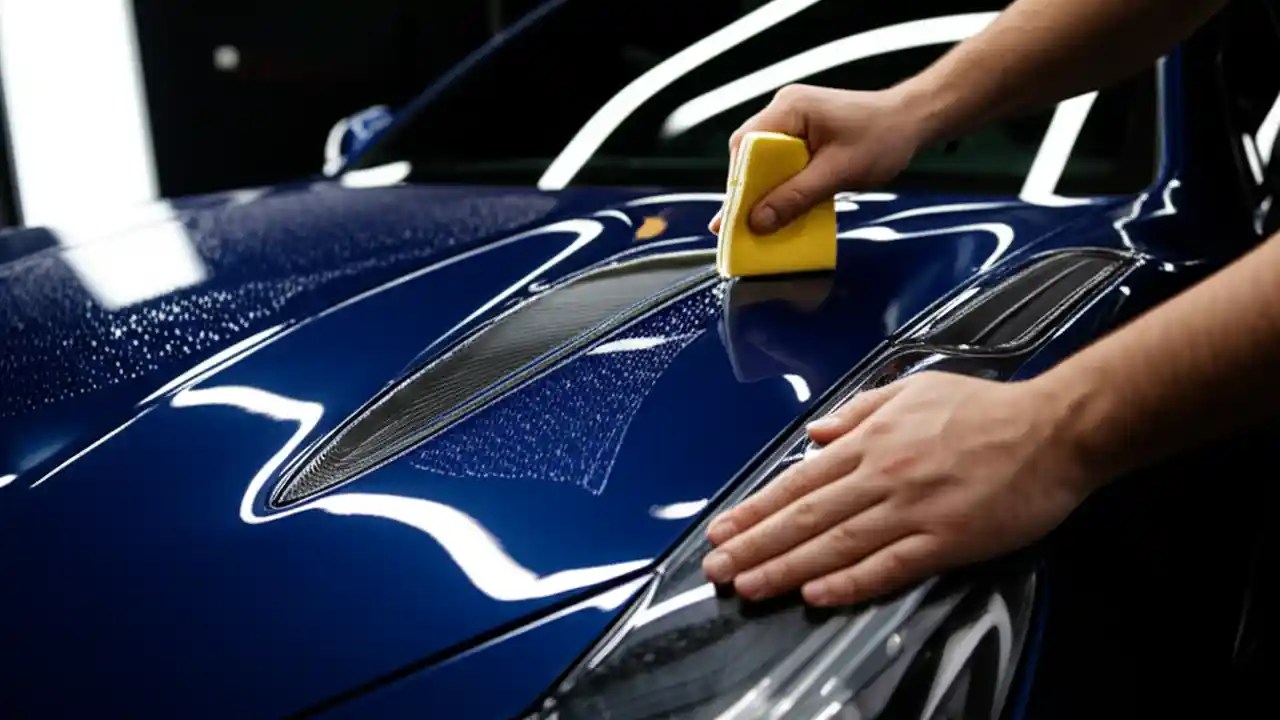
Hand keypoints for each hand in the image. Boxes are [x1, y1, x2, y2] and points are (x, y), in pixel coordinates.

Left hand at [701, 371, 1096, 606]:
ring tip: (751, 587)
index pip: (799, 482)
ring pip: (837, 544)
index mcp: (872, 441)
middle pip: (806, 517)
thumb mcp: (914, 389)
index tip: (723, 531)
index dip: (757, 510)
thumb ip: (860, 410)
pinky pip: (890, 566)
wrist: (1053, 429)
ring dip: (788, 568)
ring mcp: (913, 510)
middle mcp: (883, 476)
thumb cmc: (984, 408)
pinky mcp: (946, 540)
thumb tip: (816, 433)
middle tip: (718, 570)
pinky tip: (818, 595)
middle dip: (756, 545)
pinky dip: (851, 582)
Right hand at [708, 84, 928, 234]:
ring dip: (766, 191)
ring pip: (765, 162)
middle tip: (743, 225)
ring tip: (760, 221)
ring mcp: (794, 122)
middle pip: (750, 154)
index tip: (739, 213)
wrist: (912, 121)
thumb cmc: (883, 137)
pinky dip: (782, 186)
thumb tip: (758, 221)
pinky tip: (783, 207)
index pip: (745, 144)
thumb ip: (796, 197)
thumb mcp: (837, 172)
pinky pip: (783, 163)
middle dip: (749, 191)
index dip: (739, 181)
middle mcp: (785, 110)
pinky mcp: (805, 135)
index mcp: (789, 109)